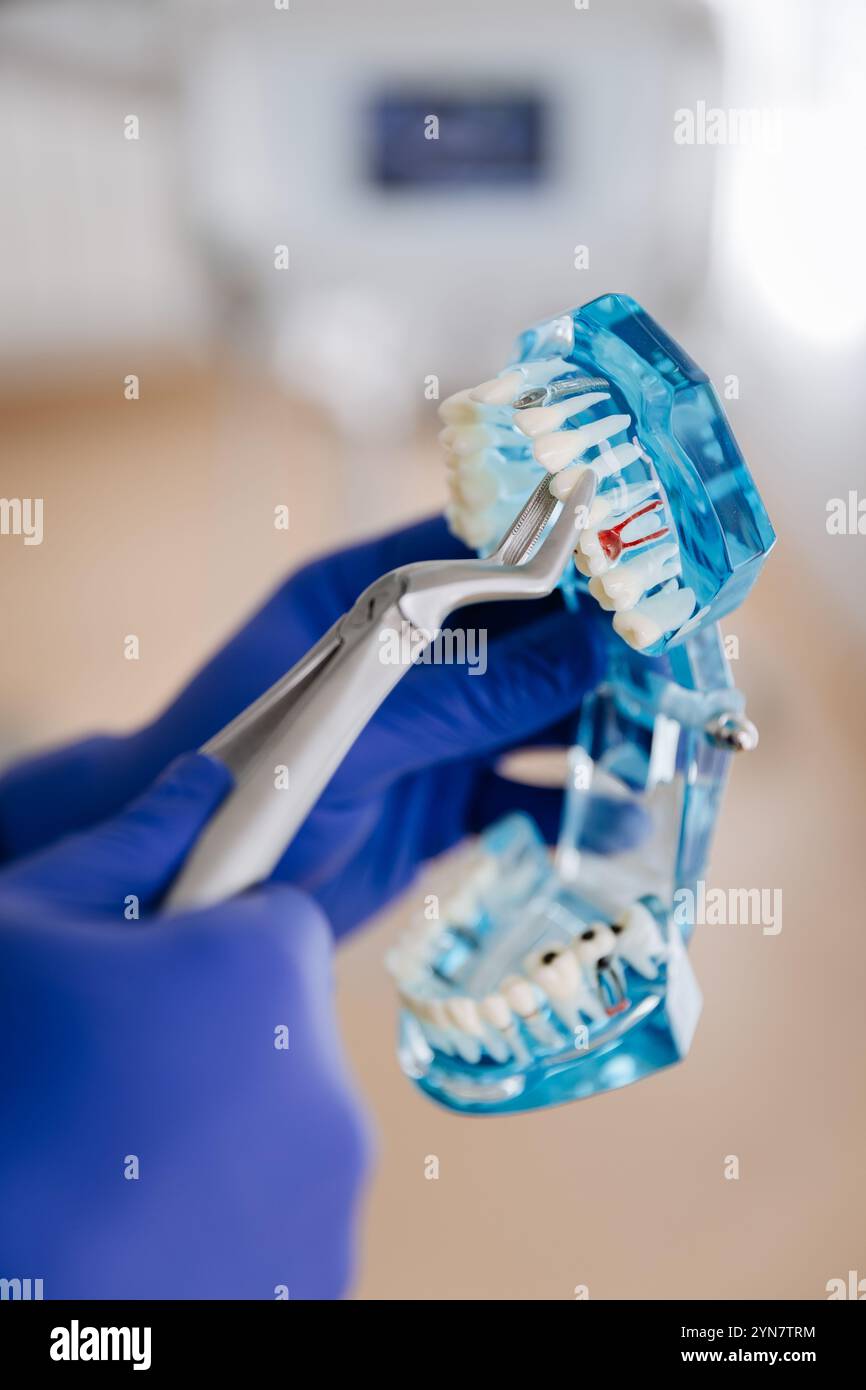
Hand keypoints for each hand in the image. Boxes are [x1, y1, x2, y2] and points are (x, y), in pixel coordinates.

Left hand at [0, 516, 644, 934]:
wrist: (182, 890)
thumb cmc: (240, 782)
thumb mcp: (355, 730)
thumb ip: (467, 695)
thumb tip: (591, 648)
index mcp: (374, 601)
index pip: (487, 557)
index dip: (566, 560)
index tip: (646, 573)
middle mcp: (413, 661)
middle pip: (531, 640)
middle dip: (604, 654)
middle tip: (684, 674)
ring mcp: (430, 735)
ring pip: (538, 720)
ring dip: (599, 733)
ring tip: (671, 748)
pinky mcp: (438, 807)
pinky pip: (520, 797)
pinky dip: (567, 809)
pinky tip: (614, 824)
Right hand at [0, 755, 370, 1298]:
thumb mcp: (25, 925)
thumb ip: (133, 843)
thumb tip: (207, 781)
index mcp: (265, 974)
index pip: (279, 922)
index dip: (211, 939)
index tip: (154, 974)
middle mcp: (327, 1086)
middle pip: (285, 1025)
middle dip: (218, 1034)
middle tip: (116, 1074)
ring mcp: (327, 1201)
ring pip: (288, 1120)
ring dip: (226, 1128)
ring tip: (115, 1157)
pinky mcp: (316, 1283)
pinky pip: (287, 1213)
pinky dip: (233, 1215)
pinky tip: (139, 1223)